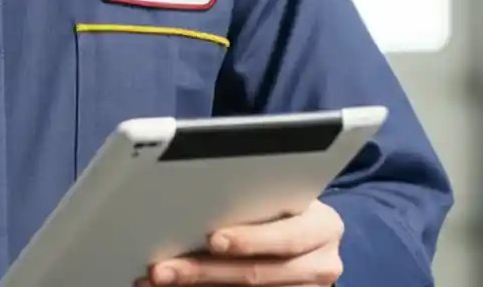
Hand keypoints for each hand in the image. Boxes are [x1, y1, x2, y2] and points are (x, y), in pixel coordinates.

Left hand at [134, 200, 344, 285]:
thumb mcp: (279, 202)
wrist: (308, 243)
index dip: (249, 240)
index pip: (286, 237)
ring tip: (159, 282)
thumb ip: (251, 204)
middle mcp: (323, 263)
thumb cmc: (282, 212)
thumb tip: (194, 207)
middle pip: (258, 273)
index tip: (213, 240)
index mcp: (322, 226)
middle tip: (163, 269)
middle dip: (204, 271)